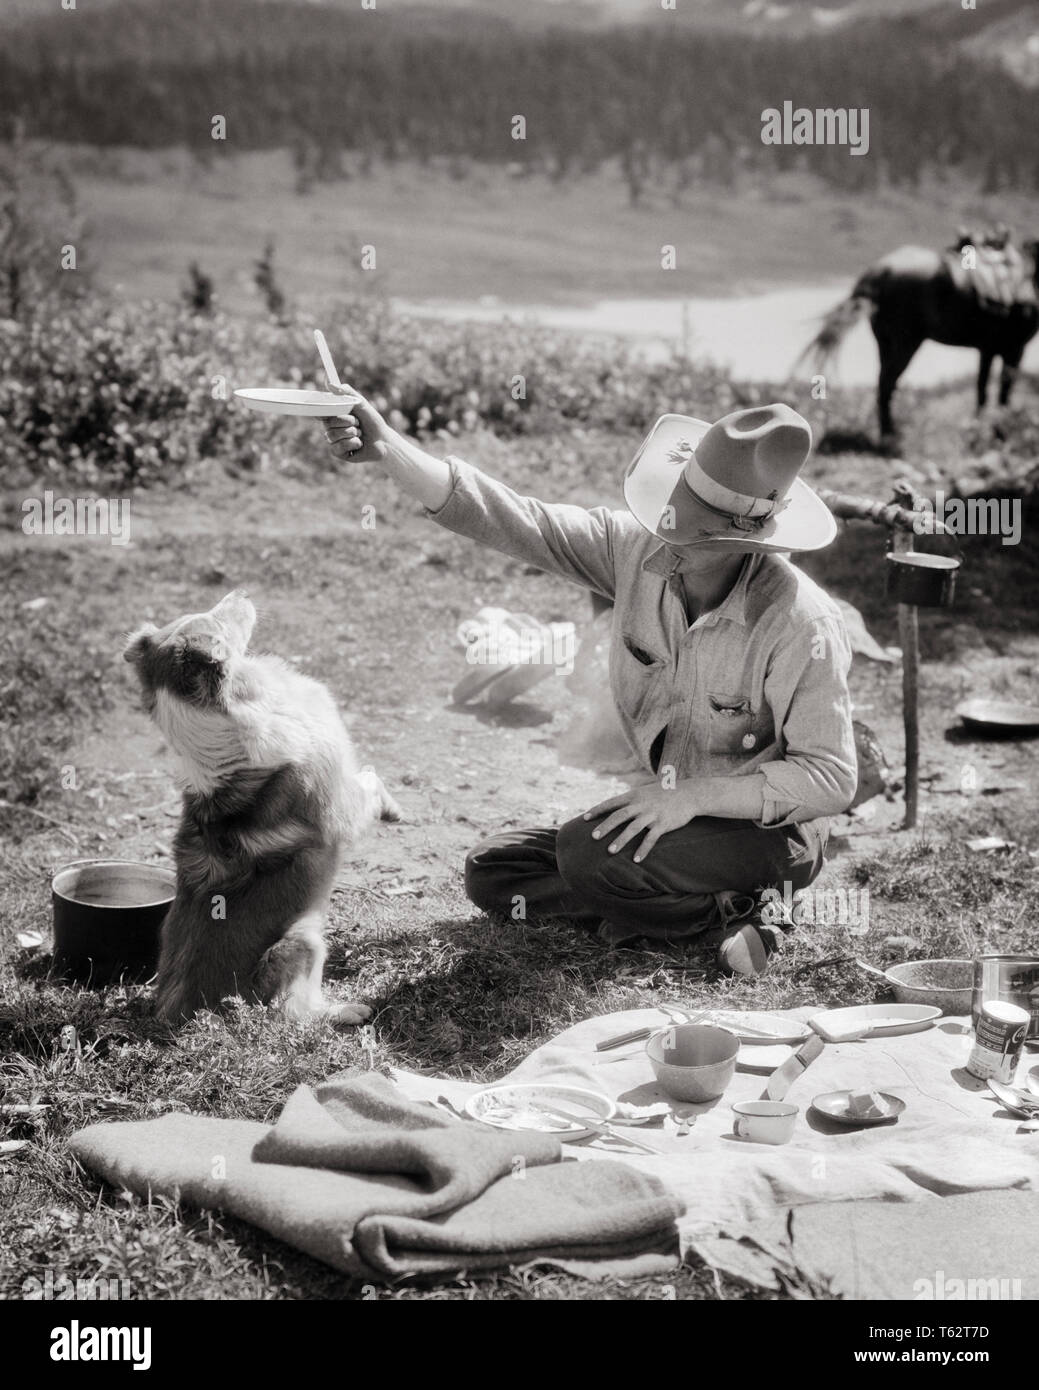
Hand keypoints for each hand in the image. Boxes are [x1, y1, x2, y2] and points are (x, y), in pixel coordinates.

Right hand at [321, 397, 395, 465]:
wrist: (383, 440)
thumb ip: (347, 392)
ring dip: (352, 432)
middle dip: (348, 421)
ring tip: (360, 434)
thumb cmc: (371, 421)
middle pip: (329, 423)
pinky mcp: (338, 452)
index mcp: (334, 415)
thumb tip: (330, 384)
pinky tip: (359, 444)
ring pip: (333, 435)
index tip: (324, 410)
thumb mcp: (361, 403)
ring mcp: (333, 441)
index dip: (321, 411)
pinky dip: (353, 443)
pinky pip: (339, 447)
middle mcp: (331, 427)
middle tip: (358, 423)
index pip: (321, 411)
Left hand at [583, 781, 700, 861]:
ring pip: (633, 828)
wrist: (690, 793)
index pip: (612, 803)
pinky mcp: (664, 824)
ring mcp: (652, 814)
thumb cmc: (665, 793)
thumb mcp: (646, 791)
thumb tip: (615, 806)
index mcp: (635, 796)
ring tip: (610, 851)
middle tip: (593, 837)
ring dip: (621, 840)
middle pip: (619, 815)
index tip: (584, 818)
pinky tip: (636, 860)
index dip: (598, 810)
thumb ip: (631, 799)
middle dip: (605, 826)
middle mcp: (641, 804)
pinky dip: (643, 849)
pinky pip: (651, 838)